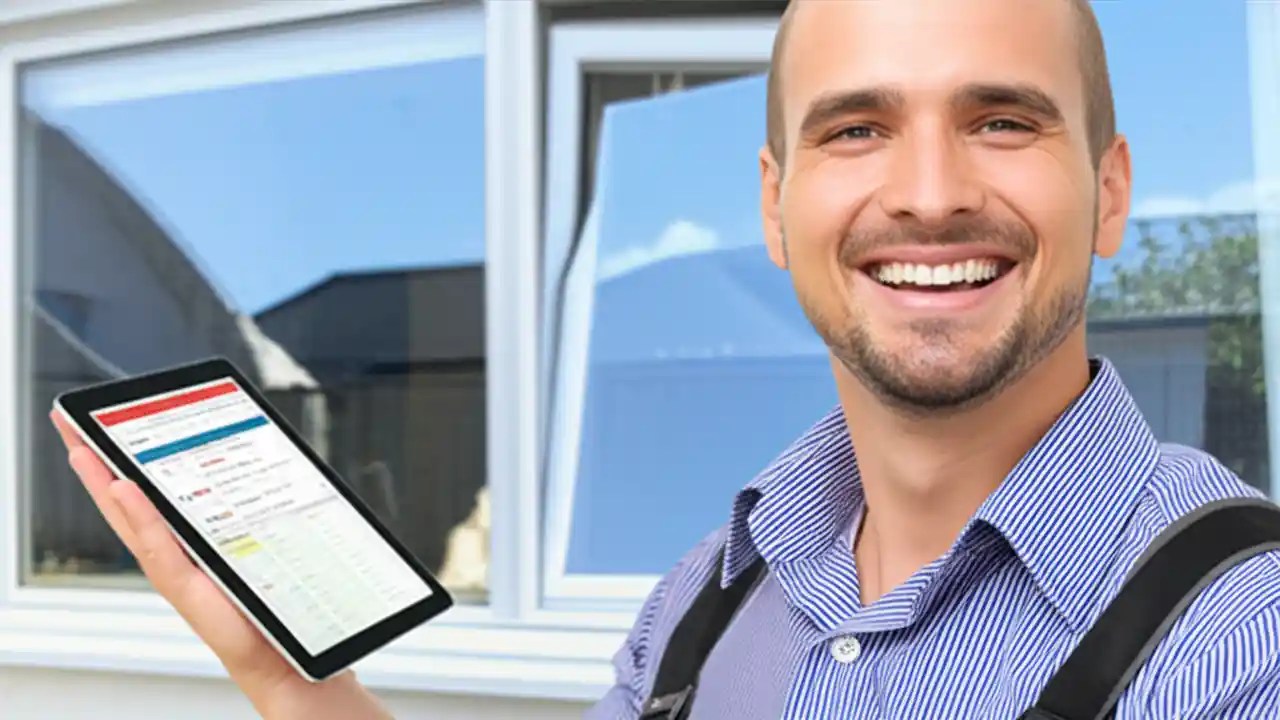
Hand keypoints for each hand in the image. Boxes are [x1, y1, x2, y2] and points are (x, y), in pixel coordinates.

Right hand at [51, 411, 392, 718]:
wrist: (286, 649)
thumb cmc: (270, 598)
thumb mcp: (255, 538)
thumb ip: (240, 507)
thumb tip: (244, 461)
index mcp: (190, 537)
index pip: (149, 491)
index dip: (121, 458)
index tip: (100, 423)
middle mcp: (176, 551)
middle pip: (129, 501)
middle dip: (99, 462)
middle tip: (71, 424)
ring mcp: (176, 569)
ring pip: (133, 521)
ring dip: (104, 484)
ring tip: (82, 449)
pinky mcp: (187, 586)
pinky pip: (160, 547)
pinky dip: (140, 518)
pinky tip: (123, 488)